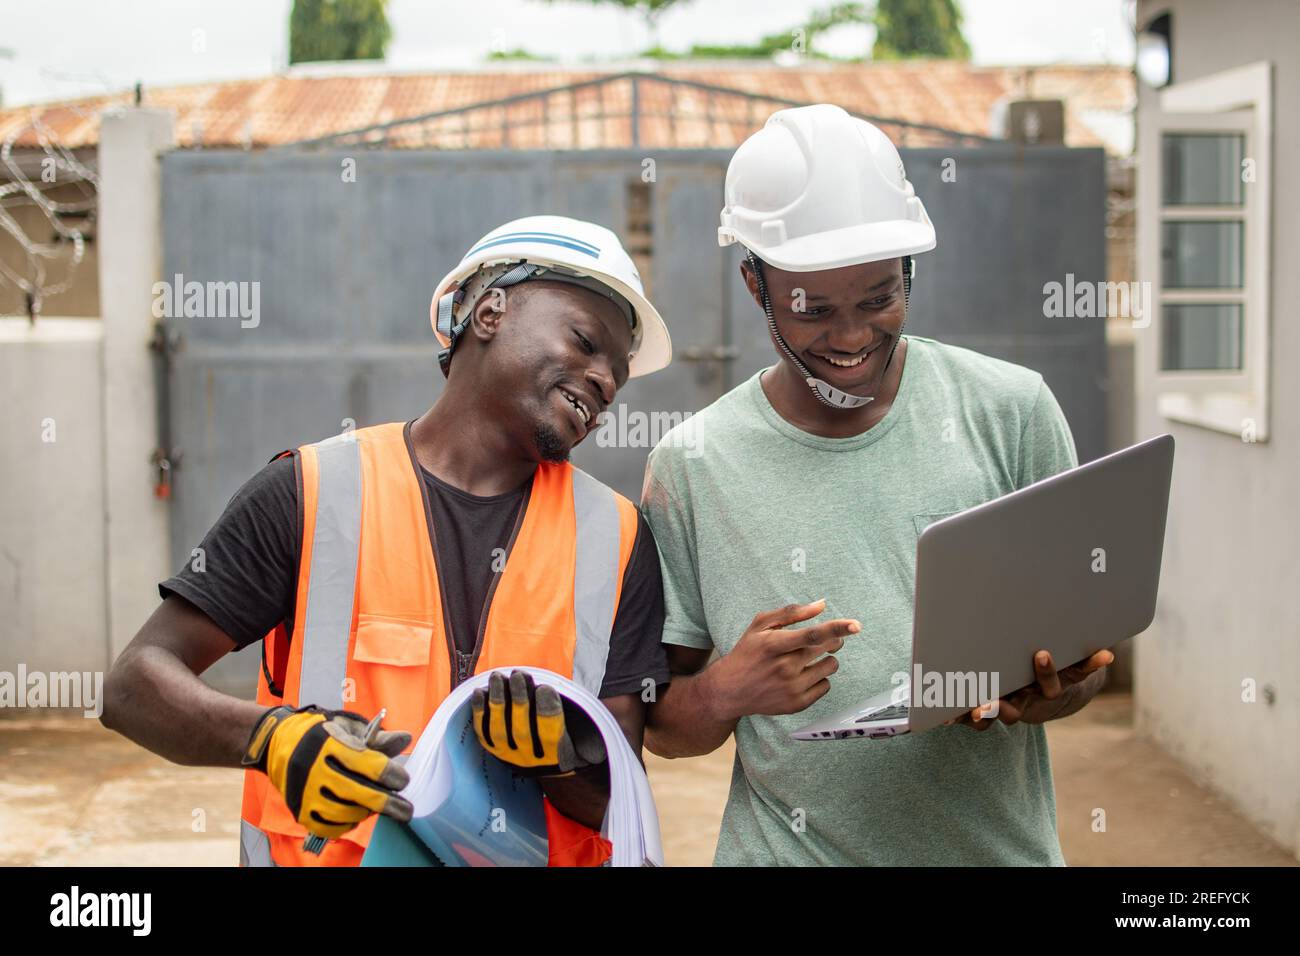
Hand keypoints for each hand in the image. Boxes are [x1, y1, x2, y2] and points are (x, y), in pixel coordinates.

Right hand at [242, 705, 412, 838]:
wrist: (277, 742)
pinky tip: (355, 815)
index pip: (368, 764)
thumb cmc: (321, 733)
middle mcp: (314, 769)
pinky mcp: (298, 809)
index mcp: (329, 743)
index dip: (391, 774)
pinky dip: (346, 824)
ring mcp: (304, 792)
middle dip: (388, 803)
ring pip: (345, 812)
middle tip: (406, 810)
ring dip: (366, 812)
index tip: (403, 780)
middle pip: (359, 792)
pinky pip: (328, 827)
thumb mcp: (347, 726)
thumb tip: (405, 739)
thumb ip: (377, 737)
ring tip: (374, 805)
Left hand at [472, 670, 605, 775]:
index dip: (547, 712)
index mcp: (561, 756)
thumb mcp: (591, 730)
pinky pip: (484, 734)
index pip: (551, 734)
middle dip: (519, 701)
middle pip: (522, 730)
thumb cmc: (578, 738)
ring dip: (498, 703)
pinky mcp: (496, 752)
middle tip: (518, 674)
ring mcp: (512, 758)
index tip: (546, 689)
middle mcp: (534, 761)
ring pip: (500, 732)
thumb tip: (612, 697)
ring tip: (497, 678)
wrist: (557, 766)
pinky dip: (480, 714)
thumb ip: (592, 714)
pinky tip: (479, 693)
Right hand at [709, 599, 860, 719]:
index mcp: (774, 644)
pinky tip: (802, 676)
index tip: (856, 625)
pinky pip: (826, 686)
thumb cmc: (747, 652)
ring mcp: (791, 688)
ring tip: (807, 659)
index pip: (812, 635)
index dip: (836, 628)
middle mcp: (784, 667)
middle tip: (822, 639)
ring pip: (830, 666)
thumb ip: (791, 613)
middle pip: (826, 648)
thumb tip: (821, 604)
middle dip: (832, 639)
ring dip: (826, 659)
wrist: (729, 690)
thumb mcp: (761, 626)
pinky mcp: (797, 703)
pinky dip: (819, 678)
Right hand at [949, 648, 1113, 730]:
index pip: (969, 714)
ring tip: (1041, 653)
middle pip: (1004, 710)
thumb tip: (913, 619)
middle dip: (993, 706)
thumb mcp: (973, 667)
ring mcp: (1040, 694)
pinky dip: (1091, 662)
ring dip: (1043, 675)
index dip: (958, 717)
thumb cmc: (996, 666)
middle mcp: (1014, 702)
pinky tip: (1104, 651)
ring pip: (1042, 690)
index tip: (947, 716)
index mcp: (987, 699)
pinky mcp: (1066, 683)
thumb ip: (948, 656)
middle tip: (984, 702)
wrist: (1048, 683)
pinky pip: (1079, 674)